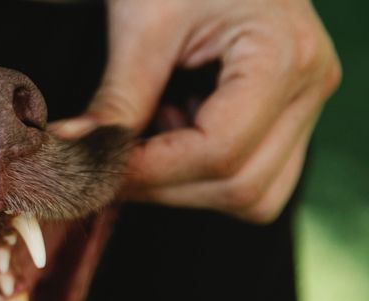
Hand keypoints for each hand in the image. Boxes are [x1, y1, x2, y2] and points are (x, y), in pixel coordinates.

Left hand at [53, 0, 339, 222]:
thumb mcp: (143, 24)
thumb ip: (117, 97)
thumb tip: (74, 152)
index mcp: (283, 55)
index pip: (220, 151)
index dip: (153, 172)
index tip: (99, 170)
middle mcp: (309, 86)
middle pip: (241, 185)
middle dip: (165, 187)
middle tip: (107, 169)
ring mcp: (304, 104)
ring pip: (253, 194)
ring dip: (186, 186)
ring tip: (147, 140)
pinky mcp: (287, 114)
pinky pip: (252, 174)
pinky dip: (202, 173)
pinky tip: (171, 131)